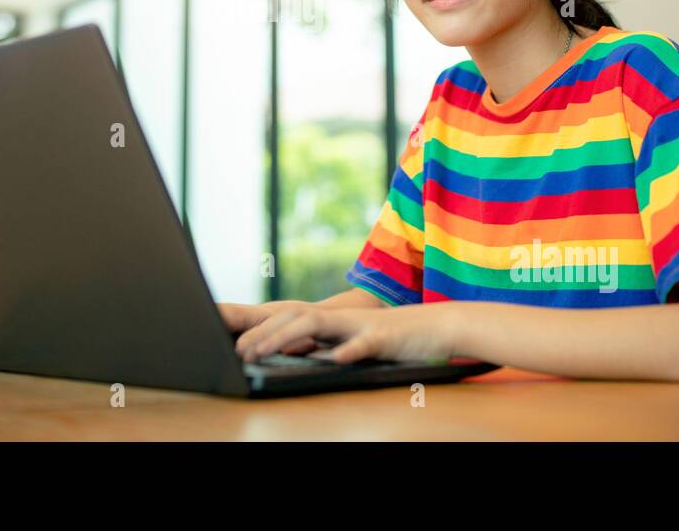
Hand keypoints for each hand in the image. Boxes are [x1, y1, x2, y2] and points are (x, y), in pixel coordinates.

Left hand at [233, 303, 458, 363]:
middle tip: (240, 350)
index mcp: (335, 321)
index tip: (239, 346)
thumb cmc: (396, 339)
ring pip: (320, 326)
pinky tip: (334, 360)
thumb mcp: (356, 343)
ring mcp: (362, 326)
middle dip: (265, 333)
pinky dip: (349, 351)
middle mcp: (343, 319)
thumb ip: (331, 347)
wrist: (438, 326)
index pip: (292, 320)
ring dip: (288, 338)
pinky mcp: (385, 338)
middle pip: (296, 318)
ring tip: (264, 352)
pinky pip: (365, 344)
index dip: (264, 331)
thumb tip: (304, 357)